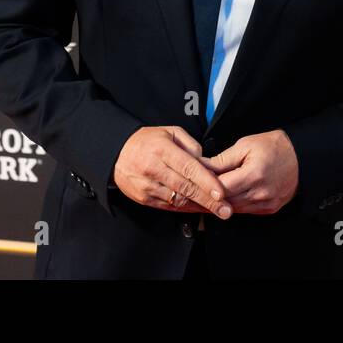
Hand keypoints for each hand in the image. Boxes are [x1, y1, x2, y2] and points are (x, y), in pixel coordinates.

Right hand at [112, 126, 233, 217]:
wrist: (117, 153)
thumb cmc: (146, 141)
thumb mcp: (169, 132)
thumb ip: (191, 144)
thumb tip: (205, 161)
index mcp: (162, 149)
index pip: (189, 168)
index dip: (206, 182)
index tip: (221, 193)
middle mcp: (154, 168)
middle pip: (186, 188)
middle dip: (208, 201)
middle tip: (225, 210)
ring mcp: (148, 185)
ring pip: (178, 200)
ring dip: (198, 207)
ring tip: (216, 210)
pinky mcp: (144, 198)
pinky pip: (168, 206)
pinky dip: (185, 209)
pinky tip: (197, 209)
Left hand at [200, 130, 298, 214]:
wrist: (300, 157)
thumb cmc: (273, 147)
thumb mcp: (245, 145)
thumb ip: (222, 159)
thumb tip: (202, 166)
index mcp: (254, 174)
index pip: (221, 187)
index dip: (205, 185)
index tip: (195, 181)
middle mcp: (261, 193)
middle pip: (226, 202)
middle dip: (210, 196)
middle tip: (197, 189)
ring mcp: (266, 203)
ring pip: (234, 209)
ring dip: (221, 203)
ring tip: (209, 193)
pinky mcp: (269, 209)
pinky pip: (246, 211)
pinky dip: (235, 205)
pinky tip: (227, 197)